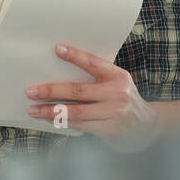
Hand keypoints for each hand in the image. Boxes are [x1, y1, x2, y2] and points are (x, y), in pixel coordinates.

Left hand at [25, 44, 161, 152]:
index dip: (75, 56)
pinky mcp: (108, 129)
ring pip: (75, 111)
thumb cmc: (124, 100)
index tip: (57, 49)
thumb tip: (61, 72)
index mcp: (117, 76)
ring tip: (33, 109)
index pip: (94, 63)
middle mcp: (116, 93)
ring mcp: (112, 112)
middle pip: (78, 90)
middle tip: (31, 91)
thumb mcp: (118, 84)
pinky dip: (62, 121)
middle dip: (51, 91)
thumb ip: (97, 78)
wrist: (148, 127)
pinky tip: (48, 119)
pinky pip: (79, 125)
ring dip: (50, 110)